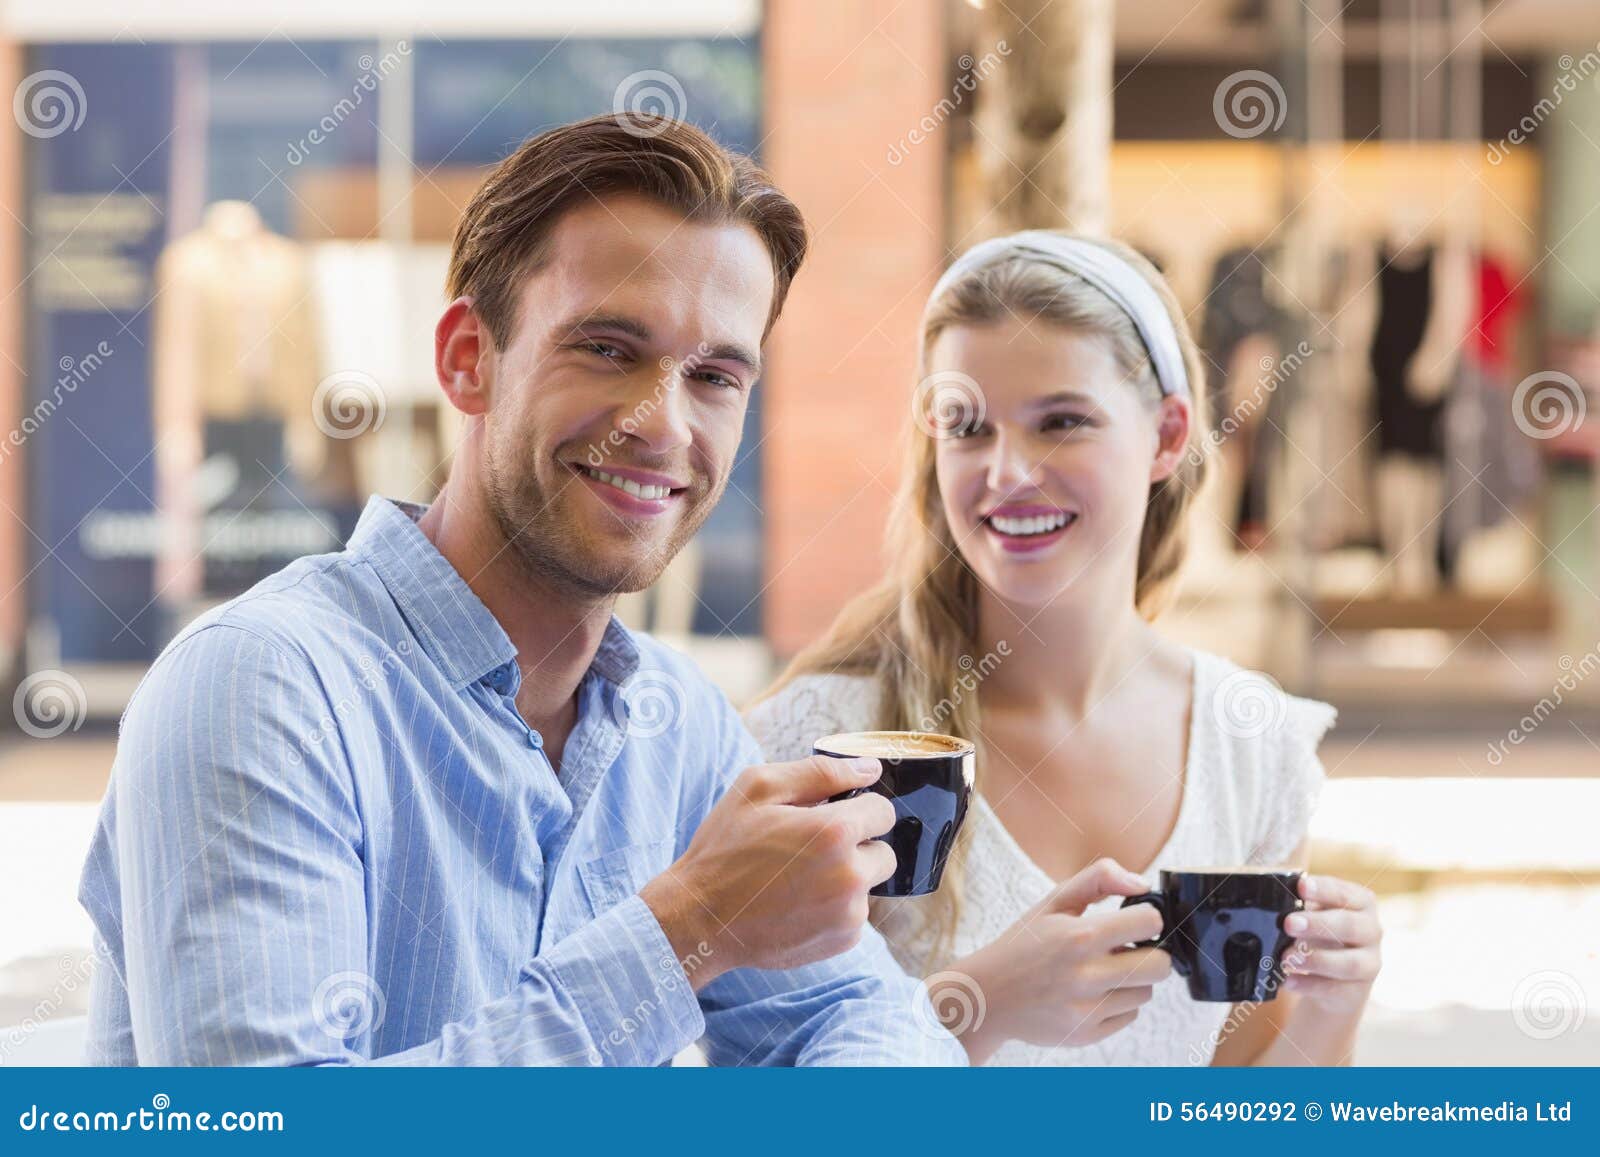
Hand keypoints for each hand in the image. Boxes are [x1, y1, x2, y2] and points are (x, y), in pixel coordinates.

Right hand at [640, 755, 895, 987]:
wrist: (701, 918)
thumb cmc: (725, 847)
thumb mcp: (760, 788)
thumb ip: (822, 772)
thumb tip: (872, 768)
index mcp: (835, 832)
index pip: (883, 811)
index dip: (856, 809)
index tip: (830, 816)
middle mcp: (850, 876)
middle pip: (885, 851)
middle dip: (856, 846)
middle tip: (812, 849)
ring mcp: (849, 914)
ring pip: (869, 885)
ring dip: (846, 878)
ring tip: (799, 879)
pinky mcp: (843, 941)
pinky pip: (856, 914)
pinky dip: (836, 908)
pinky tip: (798, 903)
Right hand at [950, 858, 1172, 1062]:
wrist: (987, 996)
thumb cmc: (1023, 943)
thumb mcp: (1053, 901)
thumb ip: (1099, 879)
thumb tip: (1142, 883)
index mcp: (1079, 936)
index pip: (1149, 923)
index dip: (1147, 918)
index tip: (1134, 921)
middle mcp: (1086, 976)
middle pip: (1159, 966)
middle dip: (1150, 953)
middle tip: (1127, 948)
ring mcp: (1087, 1010)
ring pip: (1146, 993)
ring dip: (1132, 979)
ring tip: (1102, 971)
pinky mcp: (1088, 1035)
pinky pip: (1129, 1016)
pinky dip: (1119, 1003)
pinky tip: (1092, 993)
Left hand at [1280, 873, 1382, 1009]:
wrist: (1334, 978)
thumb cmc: (1321, 934)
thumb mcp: (1314, 914)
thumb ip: (1301, 906)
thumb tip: (1274, 901)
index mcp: (1361, 903)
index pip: (1345, 893)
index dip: (1323, 889)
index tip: (1301, 886)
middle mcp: (1371, 931)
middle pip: (1350, 926)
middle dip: (1318, 924)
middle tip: (1289, 924)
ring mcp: (1369, 963)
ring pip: (1349, 963)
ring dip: (1316, 960)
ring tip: (1287, 957)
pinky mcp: (1357, 991)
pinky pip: (1335, 989)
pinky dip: (1309, 985)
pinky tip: (1288, 980)